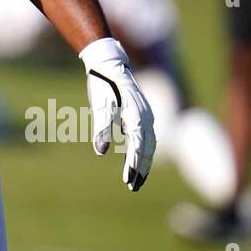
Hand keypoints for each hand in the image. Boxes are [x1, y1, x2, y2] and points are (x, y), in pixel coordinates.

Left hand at [80, 38, 154, 191]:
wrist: (109, 64)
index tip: (129, 180)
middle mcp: (146, 117)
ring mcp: (146, 115)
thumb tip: (101, 151)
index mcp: (136, 116)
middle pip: (148, 149)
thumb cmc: (103, 85)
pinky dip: (143, 150)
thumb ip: (102, 128)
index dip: (134, 164)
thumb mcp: (100, 106)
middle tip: (133, 186)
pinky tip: (134, 159)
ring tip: (136, 179)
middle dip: (141, 168)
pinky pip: (146, 137)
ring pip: (149, 144)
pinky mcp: (141, 114)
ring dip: (143, 161)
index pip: (138, 146)